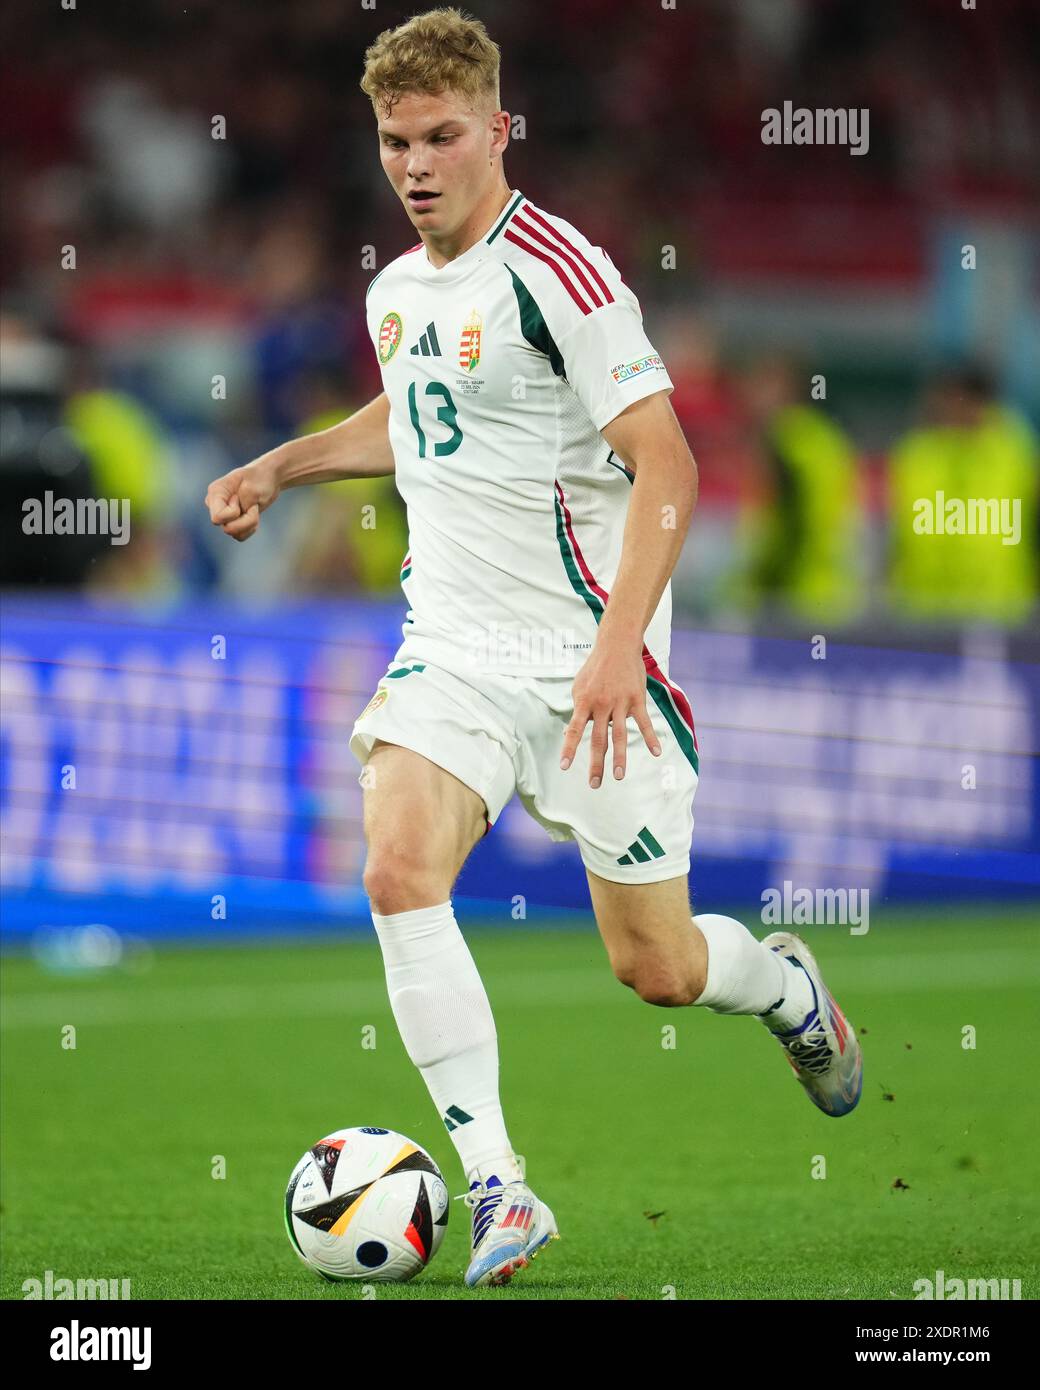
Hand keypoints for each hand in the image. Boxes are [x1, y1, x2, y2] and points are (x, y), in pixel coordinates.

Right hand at [204, 454, 281, 540]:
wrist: (268, 479)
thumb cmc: (260, 478)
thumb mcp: (253, 487)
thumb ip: (244, 501)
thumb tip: (239, 514)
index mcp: (215, 492)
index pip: (217, 518)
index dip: (233, 514)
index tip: (240, 499)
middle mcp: (214, 505)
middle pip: (226, 528)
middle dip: (245, 520)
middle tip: (252, 505)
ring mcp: (223, 515)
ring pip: (234, 533)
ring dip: (250, 524)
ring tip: (254, 508)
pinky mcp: (232, 522)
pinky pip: (239, 536)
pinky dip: (250, 528)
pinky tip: (254, 515)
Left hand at [559, 638, 660, 786]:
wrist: (616, 645)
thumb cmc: (595, 669)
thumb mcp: (579, 687)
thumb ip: (577, 711)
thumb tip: (570, 733)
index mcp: (584, 702)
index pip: (575, 730)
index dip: (569, 749)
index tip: (565, 767)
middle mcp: (601, 705)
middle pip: (598, 739)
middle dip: (596, 764)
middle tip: (594, 784)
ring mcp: (620, 703)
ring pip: (620, 735)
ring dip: (619, 758)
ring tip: (618, 776)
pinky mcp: (637, 700)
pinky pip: (644, 722)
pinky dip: (651, 738)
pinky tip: (655, 752)